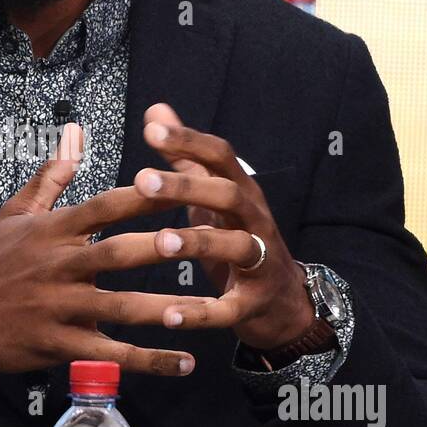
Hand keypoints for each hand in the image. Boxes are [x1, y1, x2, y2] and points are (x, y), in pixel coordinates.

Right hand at [0, 123, 198, 376]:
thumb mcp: (14, 213)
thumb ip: (51, 177)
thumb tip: (76, 135)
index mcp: (52, 231)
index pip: (102, 207)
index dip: (140, 197)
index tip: (178, 186)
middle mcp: (58, 268)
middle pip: (114, 255)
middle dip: (154, 249)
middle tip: (195, 242)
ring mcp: (60, 309)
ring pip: (119, 309)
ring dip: (164, 311)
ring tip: (204, 312)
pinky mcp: (60, 346)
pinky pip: (112, 355)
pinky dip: (150, 361)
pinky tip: (185, 362)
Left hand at [132, 102, 315, 351]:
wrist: (284, 302)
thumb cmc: (238, 240)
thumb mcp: (215, 197)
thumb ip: (186, 157)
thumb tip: (156, 111)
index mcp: (241, 192)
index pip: (221, 156)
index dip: (190, 141)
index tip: (152, 131)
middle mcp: (255, 221)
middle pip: (228, 195)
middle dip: (187, 187)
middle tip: (142, 181)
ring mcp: (260, 262)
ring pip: (236, 247)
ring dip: (198, 243)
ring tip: (161, 242)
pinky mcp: (255, 303)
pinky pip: (229, 310)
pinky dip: (201, 314)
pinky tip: (169, 315)